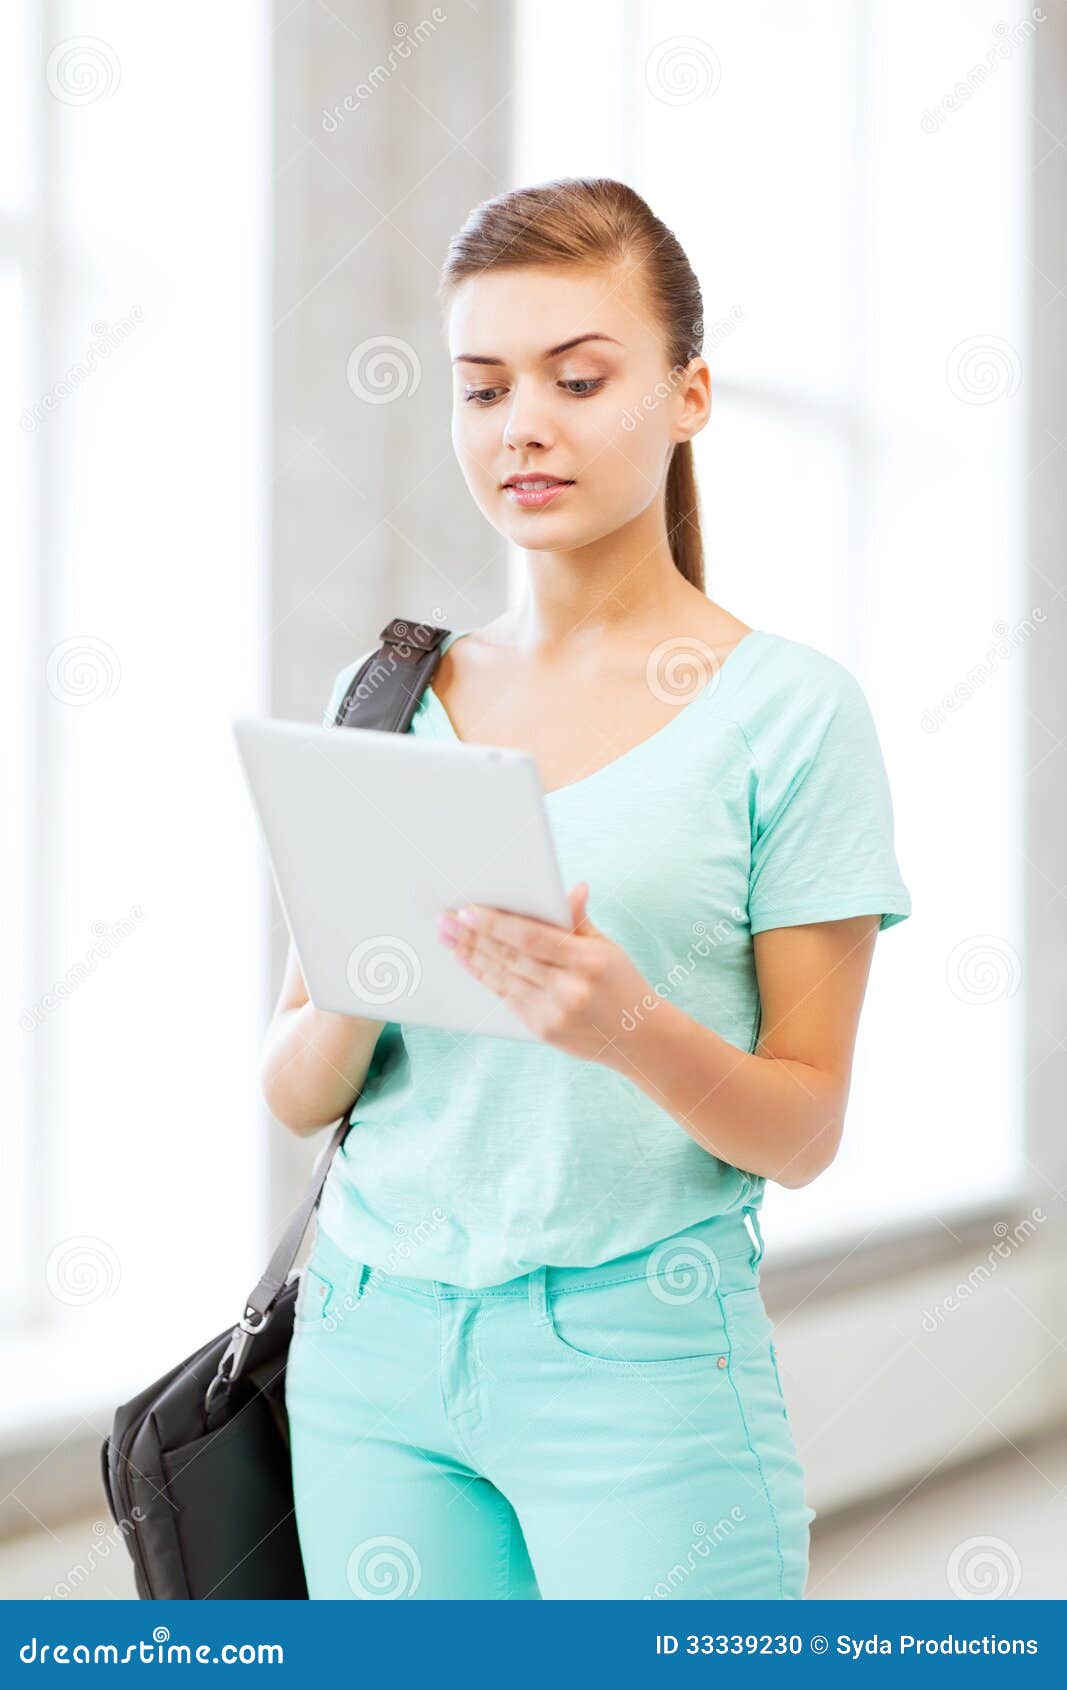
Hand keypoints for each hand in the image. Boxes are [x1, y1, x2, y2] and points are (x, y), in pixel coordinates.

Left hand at [436, 883, 651, 1064]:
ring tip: (448, 939)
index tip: (467, 911)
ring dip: (471, 957)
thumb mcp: (607, 947)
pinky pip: (507, 998)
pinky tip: (470, 963)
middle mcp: (570, 988)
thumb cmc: (622, 984)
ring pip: (503, 978)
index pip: (530, 937)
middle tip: (444, 921)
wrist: (639, 1038)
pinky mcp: (543, 1030)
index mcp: (587, 960)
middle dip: (472, 938)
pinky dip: (486, 978)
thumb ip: (578, 921)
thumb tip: (571, 889)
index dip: (494, 924)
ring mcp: (555, 1012)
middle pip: (510, 957)